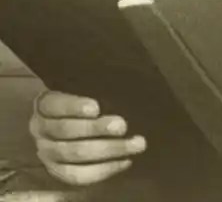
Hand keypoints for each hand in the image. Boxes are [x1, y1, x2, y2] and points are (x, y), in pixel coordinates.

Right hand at [29, 91, 146, 185]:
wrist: (65, 125)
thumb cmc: (82, 104)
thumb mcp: (84, 93)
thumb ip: (96, 96)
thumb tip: (123, 97)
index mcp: (45, 105)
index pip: (55, 105)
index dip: (74, 107)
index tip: (96, 107)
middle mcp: (40, 129)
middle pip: (65, 130)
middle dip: (96, 128)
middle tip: (122, 126)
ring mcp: (46, 152)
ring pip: (73, 154)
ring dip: (108, 149)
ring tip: (135, 144)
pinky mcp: (57, 171)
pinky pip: (78, 175)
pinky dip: (104, 169)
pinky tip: (126, 161)